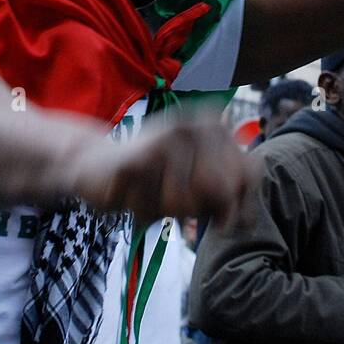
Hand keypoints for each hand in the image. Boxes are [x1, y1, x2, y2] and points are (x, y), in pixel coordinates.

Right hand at [65, 113, 258, 225]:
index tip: (222, 220)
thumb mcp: (196, 184)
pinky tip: (133, 197)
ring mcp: (164, 137)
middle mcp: (192, 124)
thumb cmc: (153, 177)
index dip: (240, 204)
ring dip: (169, 211)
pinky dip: (145, 210)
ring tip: (151, 197)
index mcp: (212, 125)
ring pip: (189, 201)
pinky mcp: (138, 158)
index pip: (248, 173)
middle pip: (221, 189)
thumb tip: (248, 219)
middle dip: (202, 210)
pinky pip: (159, 204)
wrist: (95, 165)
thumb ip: (227, 193)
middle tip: (179, 210)